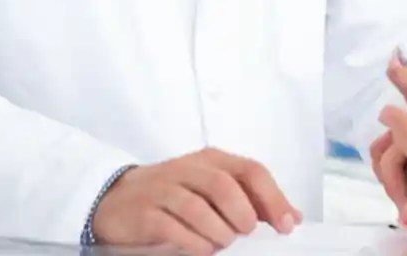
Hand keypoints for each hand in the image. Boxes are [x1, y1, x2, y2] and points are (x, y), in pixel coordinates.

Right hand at [91, 148, 301, 254]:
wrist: (115, 198)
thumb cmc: (173, 195)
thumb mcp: (212, 189)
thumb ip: (250, 200)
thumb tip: (291, 217)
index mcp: (212, 160)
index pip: (250, 170)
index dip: (272, 198)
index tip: (286, 225)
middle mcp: (188, 169)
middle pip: (224, 185)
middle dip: (242, 214)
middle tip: (245, 233)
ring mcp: (163, 189)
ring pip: (199, 208)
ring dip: (219, 232)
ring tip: (223, 243)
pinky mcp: (144, 212)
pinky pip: (173, 228)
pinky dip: (194, 243)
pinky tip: (202, 249)